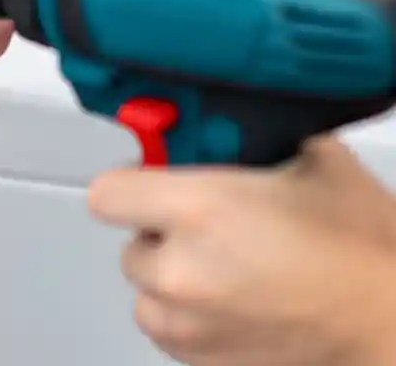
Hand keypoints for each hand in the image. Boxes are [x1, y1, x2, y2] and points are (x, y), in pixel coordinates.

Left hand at [88, 137, 395, 364]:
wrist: (395, 322)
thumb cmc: (365, 255)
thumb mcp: (314, 162)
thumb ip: (254, 142)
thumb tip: (227, 132)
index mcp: (200, 211)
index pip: (108, 192)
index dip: (130, 181)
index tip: (150, 177)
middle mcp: (181, 270)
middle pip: (130, 242)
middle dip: (161, 230)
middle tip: (210, 225)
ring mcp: (186, 323)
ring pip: (146, 290)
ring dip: (173, 276)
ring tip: (229, 266)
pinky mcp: (200, 359)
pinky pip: (169, 327)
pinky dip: (190, 313)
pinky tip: (237, 297)